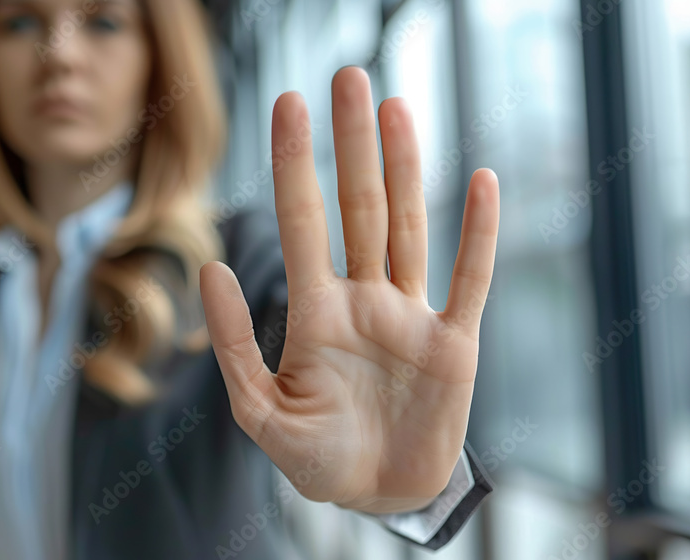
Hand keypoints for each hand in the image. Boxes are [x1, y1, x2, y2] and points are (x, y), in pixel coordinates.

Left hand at [198, 66, 499, 513]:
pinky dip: (478, 235)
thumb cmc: (315, 458)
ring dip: (405, 168)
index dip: (296, 164)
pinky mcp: (454, 345)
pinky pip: (469, 280)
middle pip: (358, 208)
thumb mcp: (259, 411)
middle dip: (352, 144)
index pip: (302, 223)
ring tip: (395, 108)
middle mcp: (364, 301)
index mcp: (316, 313)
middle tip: (346, 76)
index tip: (289, 106)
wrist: (374, 495)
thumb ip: (235, 343)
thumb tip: (209, 267)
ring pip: (407, 228)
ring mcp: (411, 317)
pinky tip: (480, 181)